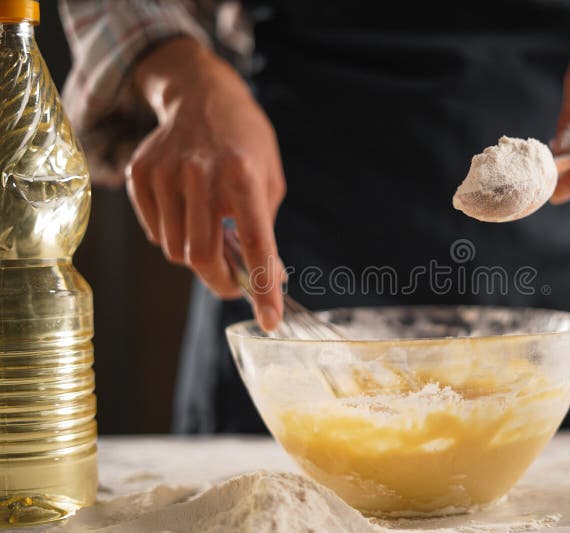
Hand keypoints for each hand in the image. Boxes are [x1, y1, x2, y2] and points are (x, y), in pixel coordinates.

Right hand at [127, 38, 284, 328]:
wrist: (201, 96)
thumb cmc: (245, 144)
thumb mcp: (269, 181)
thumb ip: (265, 230)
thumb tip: (267, 280)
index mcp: (243, 177)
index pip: (256, 246)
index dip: (263, 288)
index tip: (269, 322)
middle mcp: (200, 175)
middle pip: (202, 258)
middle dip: (220, 282)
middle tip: (233, 284)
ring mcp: (164, 174)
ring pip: (176, 251)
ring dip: (197, 255)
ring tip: (210, 228)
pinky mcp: (139, 175)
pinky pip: (156, 234)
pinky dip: (174, 236)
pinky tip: (186, 210)